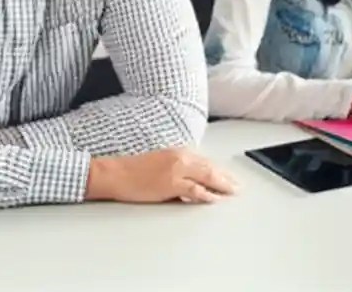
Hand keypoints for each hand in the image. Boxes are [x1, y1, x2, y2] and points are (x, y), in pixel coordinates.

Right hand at [85, 148, 236, 203]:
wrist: (115, 173)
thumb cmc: (133, 170)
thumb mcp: (161, 163)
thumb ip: (179, 169)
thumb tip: (193, 182)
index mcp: (179, 152)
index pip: (205, 161)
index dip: (219, 170)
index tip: (229, 177)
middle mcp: (180, 158)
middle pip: (210, 168)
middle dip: (225, 178)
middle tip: (236, 186)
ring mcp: (176, 170)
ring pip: (206, 177)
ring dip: (221, 185)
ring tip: (231, 192)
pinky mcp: (170, 183)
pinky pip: (193, 189)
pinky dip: (205, 194)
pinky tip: (214, 198)